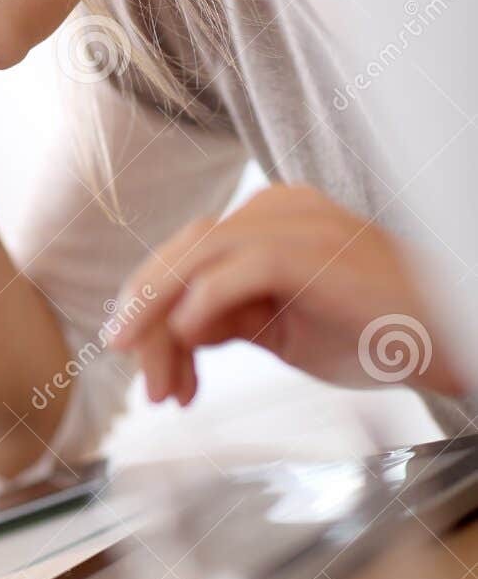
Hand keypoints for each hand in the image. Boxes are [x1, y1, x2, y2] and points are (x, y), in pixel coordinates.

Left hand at [110, 183, 467, 402]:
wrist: (444, 338)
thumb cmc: (370, 333)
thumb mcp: (280, 327)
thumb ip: (228, 318)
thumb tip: (174, 330)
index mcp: (269, 218)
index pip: (188, 255)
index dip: (153, 309)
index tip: (149, 371)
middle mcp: (278, 208)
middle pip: (184, 251)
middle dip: (147, 314)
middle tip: (135, 371)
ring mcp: (296, 223)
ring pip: (199, 255)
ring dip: (163, 315)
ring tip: (155, 371)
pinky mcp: (311, 250)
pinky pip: (238, 270)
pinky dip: (203, 304)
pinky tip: (190, 340)